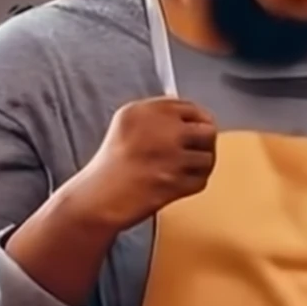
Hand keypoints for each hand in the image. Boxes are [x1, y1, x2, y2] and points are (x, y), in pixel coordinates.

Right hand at [71, 97, 216, 230]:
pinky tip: (178, 184)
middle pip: (208, 129)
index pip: (191, 108)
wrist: (98, 197)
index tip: (197, 130)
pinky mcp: (175, 180)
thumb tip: (193, 116)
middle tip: (194, 153)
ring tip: (183, 171)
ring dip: (199, 167)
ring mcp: (170, 155)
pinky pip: (201, 180)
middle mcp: (161, 128)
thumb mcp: (126, 124)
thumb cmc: (111, 165)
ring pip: (208, 157)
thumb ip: (157, 115)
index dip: (198, 121)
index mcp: (146, 110)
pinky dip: (192, 184)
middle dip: (204, 143)